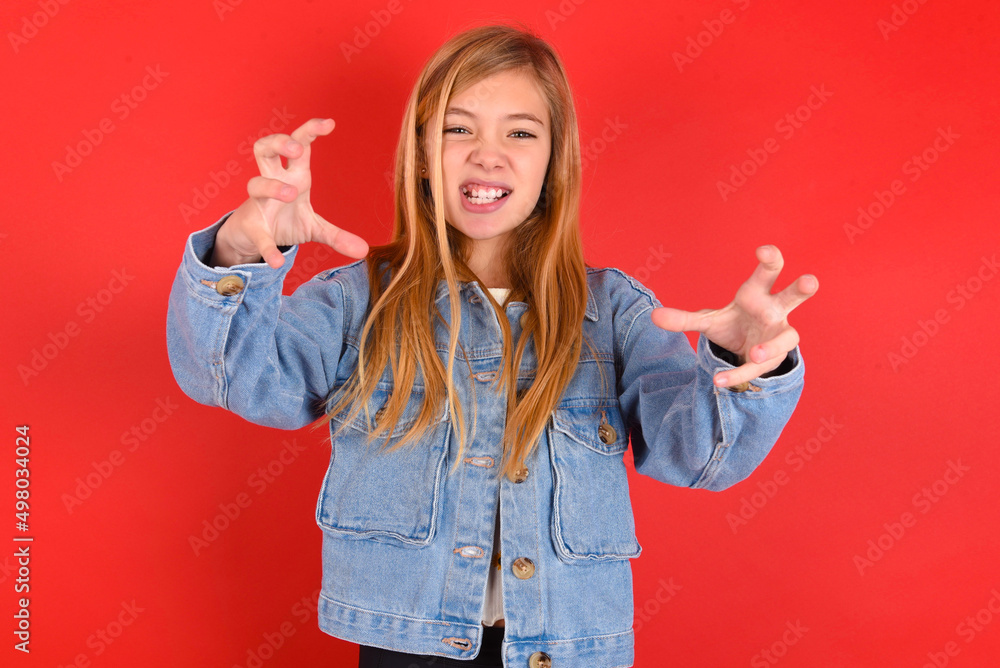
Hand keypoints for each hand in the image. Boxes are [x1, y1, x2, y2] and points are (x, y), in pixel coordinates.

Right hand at [211, 118, 369, 267]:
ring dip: (273, 185)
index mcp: (293, 176)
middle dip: (279, 142)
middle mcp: (272, 182)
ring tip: (291, 193)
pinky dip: (268, 247)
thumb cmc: (283, 220)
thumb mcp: (314, 228)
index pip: (299, 145)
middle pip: (266, 148)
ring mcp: (258, 203)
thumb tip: (364, 250)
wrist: (251, 239)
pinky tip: (277, 262)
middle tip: (296, 147)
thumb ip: (337, 236)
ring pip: (256, 182)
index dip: (310, 130)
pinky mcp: (251, 227)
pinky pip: (258, 234)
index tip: (329, 123)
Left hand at [649, 245, 817, 387]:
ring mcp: (779, 335)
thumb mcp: (708, 320)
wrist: (745, 349)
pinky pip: (759, 366)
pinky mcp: (774, 359)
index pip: (768, 272)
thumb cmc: (733, 323)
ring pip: (787, 338)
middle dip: (802, 288)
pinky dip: (739, 374)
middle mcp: (775, 311)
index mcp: (757, 294)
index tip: (765, 251)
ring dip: (772, 346)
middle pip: (794, 296)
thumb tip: (653, 316)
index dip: (770, 259)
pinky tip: (720, 381)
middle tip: (811, 280)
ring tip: (754, 355)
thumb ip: (683, 319)